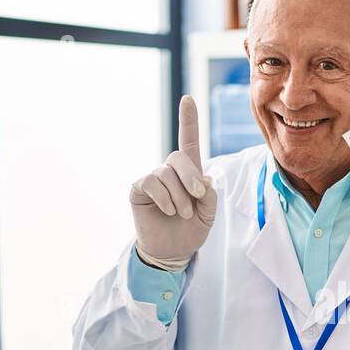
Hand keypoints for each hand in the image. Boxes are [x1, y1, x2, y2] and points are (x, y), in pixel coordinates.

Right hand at [129, 95, 217, 267]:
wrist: (172, 251)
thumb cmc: (191, 230)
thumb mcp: (208, 214)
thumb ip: (210, 196)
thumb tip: (202, 179)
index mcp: (190, 173)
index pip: (189, 141)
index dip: (188, 120)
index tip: (187, 98)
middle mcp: (170, 171)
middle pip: (179, 157)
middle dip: (191, 176)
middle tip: (198, 196)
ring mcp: (153, 179)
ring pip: (167, 174)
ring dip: (179, 196)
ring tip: (182, 214)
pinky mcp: (139, 188)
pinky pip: (151, 182)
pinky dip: (164, 197)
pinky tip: (168, 210)